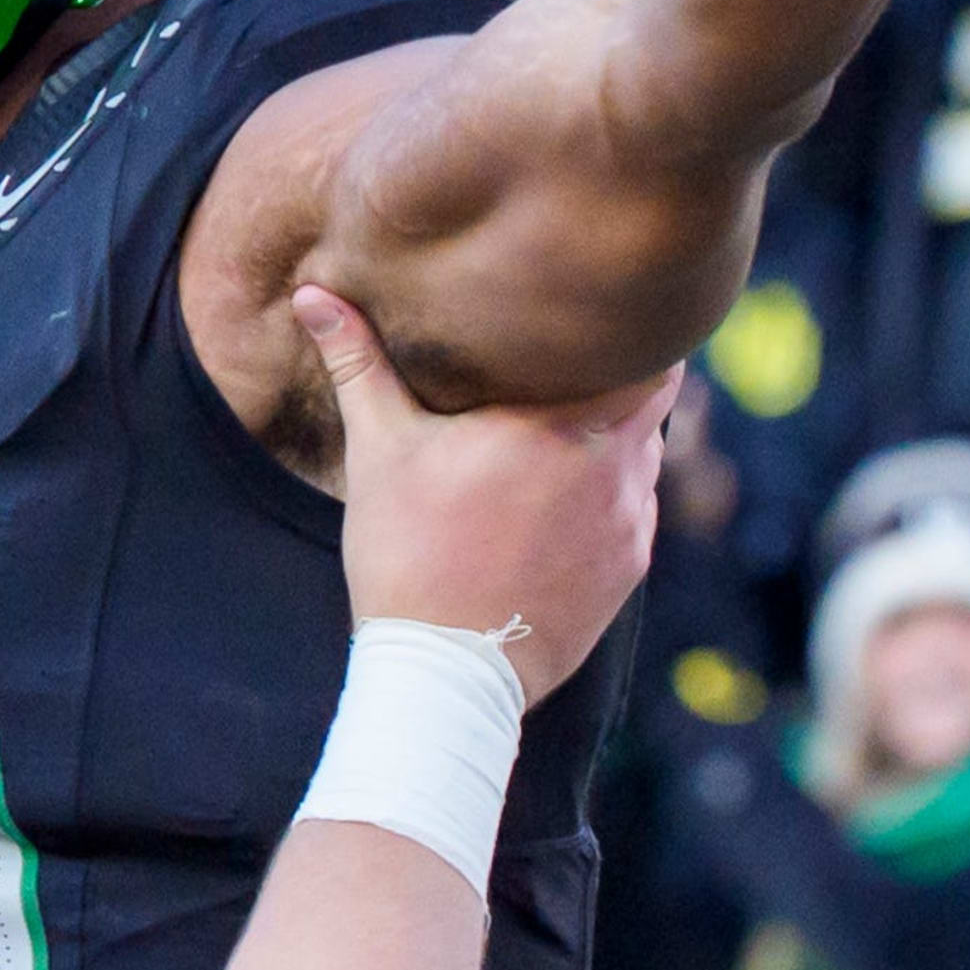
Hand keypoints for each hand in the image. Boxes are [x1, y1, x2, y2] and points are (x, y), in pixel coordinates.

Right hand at [293, 285, 668, 702]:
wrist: (446, 675)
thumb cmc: (407, 555)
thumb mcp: (378, 451)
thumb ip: (357, 363)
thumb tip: (314, 294)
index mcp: (564, 424)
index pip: (652, 352)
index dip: (635, 331)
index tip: (602, 318)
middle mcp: (617, 468)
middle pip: (655, 399)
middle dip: (621, 381)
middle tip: (576, 367)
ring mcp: (632, 524)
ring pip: (643, 456)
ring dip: (612, 442)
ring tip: (561, 439)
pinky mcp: (629, 570)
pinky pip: (633, 512)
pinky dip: (605, 498)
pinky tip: (553, 509)